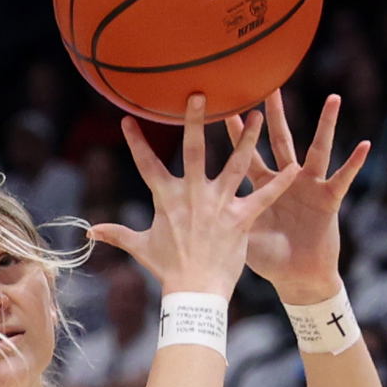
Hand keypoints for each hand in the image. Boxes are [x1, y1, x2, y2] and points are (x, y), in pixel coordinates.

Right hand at [90, 93, 299, 296]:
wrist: (194, 292)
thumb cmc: (168, 269)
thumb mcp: (141, 247)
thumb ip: (118, 234)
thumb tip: (91, 231)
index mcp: (167, 200)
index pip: (147, 165)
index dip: (136, 142)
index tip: (129, 118)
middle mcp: (193, 196)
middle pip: (194, 150)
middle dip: (195, 122)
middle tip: (199, 94)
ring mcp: (219, 205)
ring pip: (237, 163)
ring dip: (248, 138)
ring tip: (258, 113)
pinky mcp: (241, 218)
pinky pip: (264, 196)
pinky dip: (280, 182)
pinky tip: (295, 165)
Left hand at [223, 91, 370, 305]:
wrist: (294, 278)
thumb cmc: (266, 259)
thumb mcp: (237, 234)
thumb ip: (213, 219)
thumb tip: (174, 216)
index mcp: (260, 189)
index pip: (244, 155)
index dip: (235, 134)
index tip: (223, 107)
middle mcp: (285, 181)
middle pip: (278, 141)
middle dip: (274, 115)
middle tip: (270, 85)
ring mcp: (308, 188)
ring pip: (316, 150)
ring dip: (325, 126)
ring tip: (332, 99)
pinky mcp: (327, 201)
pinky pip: (342, 179)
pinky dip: (354, 164)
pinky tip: (364, 145)